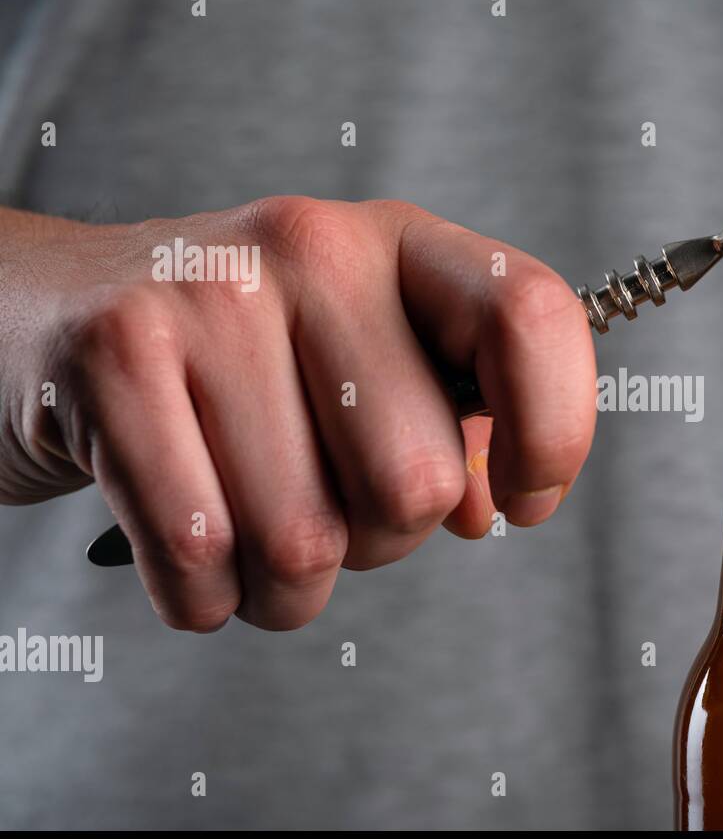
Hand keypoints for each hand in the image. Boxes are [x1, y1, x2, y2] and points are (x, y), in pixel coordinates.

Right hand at [0, 197, 595, 630]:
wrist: (52, 314)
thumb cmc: (240, 360)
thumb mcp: (362, 356)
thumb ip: (452, 426)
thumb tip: (492, 508)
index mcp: (400, 243)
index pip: (532, 316)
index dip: (555, 433)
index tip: (522, 498)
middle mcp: (312, 248)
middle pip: (415, 480)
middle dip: (381, 542)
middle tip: (329, 508)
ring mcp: (207, 296)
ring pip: (306, 542)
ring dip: (288, 586)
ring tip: (252, 533)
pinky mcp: (112, 358)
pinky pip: (200, 556)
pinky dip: (206, 596)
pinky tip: (194, 552)